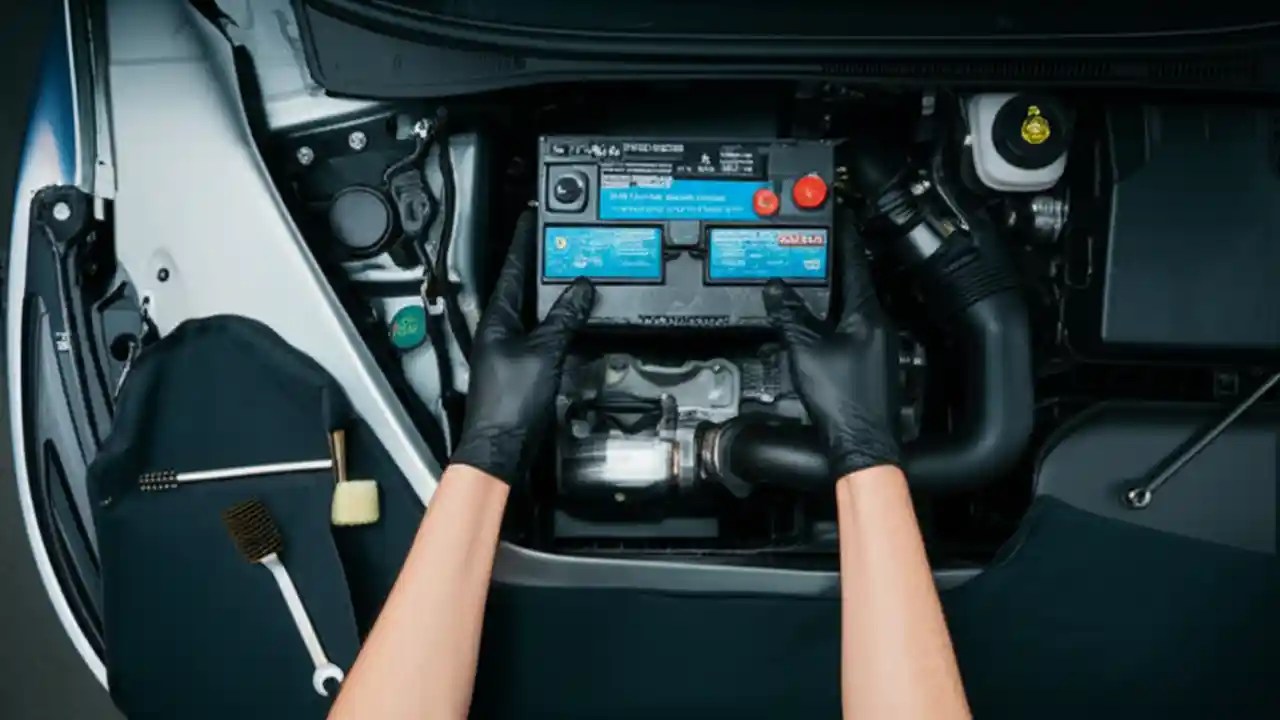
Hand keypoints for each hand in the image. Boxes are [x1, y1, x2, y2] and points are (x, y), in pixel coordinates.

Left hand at [450, 214, 595, 484]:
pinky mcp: (520, 369)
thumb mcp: (543, 353)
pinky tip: (571, 321)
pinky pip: (540, 334)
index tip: (531, 217)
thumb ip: (563, 319)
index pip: (512, 269)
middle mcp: (499, 331)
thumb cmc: (509, 405)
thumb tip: (581, 288)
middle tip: (560, 240)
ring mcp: (508, 350)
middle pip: (522, 287)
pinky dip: (557, 322)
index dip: (523, 242)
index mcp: (496, 319)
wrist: (499, 450)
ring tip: (572, 273)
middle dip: (541, 264)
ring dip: (551, 294)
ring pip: (533, 312)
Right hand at [764, 229, 899, 480]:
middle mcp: (878, 326)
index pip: (856, 264)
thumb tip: (776, 289)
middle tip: (810, 248)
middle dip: (830, 267)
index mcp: (868, 314)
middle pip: (852, 284)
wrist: (862, 443)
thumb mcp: (806, 350)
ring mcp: (876, 345)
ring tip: (804, 284)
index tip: (837, 220)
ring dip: (827, 296)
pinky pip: (848, 329)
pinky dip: (829, 320)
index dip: (843, 239)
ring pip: (849, 309)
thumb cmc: (844, 401)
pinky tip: (811, 327)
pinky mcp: (869, 363)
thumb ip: (789, 315)